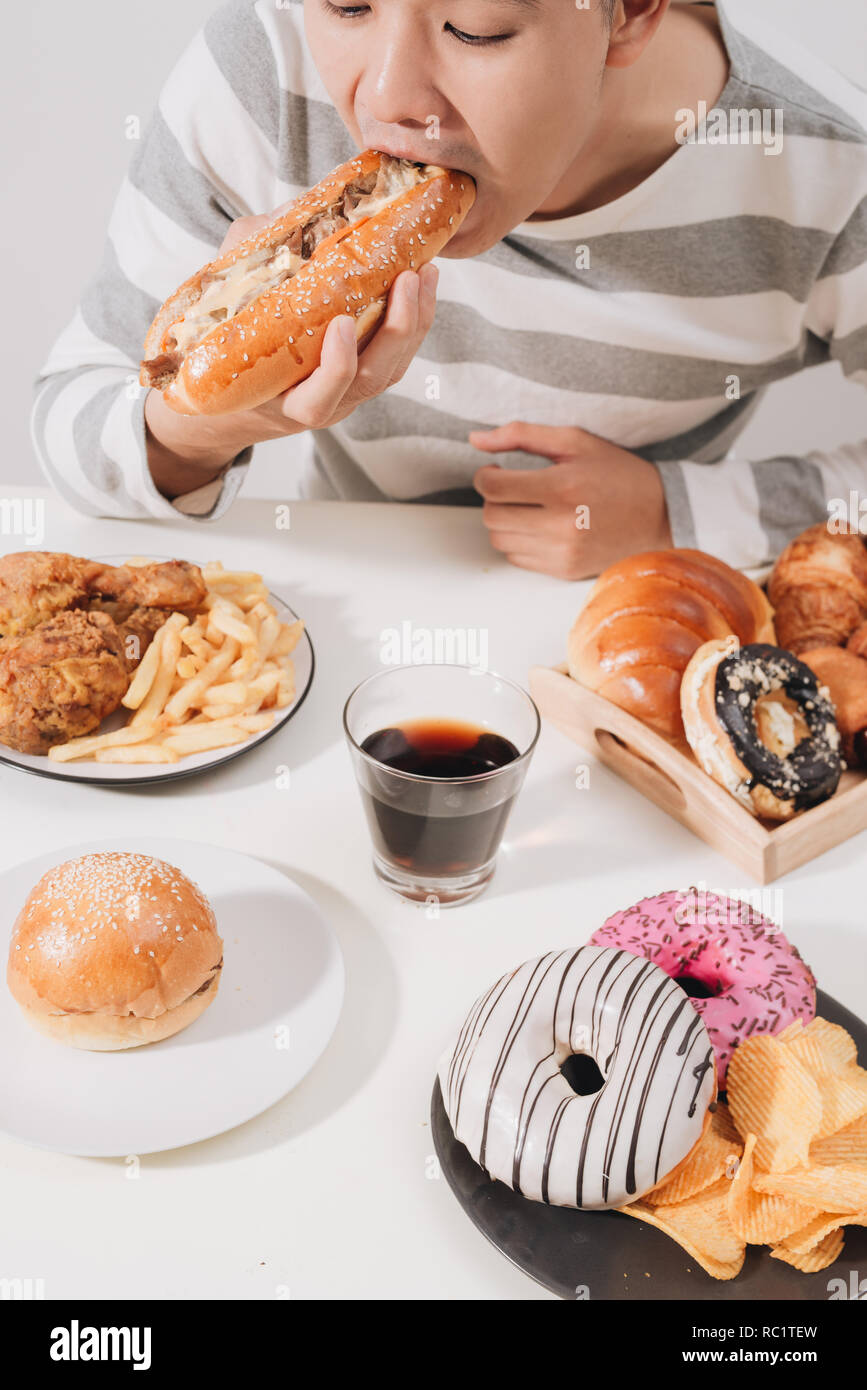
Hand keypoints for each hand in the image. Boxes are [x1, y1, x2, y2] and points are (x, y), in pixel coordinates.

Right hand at [146, 203, 438, 493]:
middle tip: (406, 278)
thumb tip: (294, 213)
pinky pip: (399, 356)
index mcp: (284, 400)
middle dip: (397, 330)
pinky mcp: (367, 375)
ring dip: (416, 321)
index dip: (336, 368)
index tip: (342, 324)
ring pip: (393, 368)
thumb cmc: (226, 344)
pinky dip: (416, 320)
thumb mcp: (227, 298)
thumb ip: (254, 260)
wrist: (232, 392)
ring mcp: (350, 393)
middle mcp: (325, 403)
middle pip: (372, 379)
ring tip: (425, 271)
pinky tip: (423, 281)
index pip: (318, 399)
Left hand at [471, 421, 672, 579]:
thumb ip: (522, 435)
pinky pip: (518, 559)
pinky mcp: (564, 570)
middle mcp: (560, 524)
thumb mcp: (575, 442)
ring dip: (504, 521)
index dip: (484, 475)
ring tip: (527, 507)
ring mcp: (562, 552)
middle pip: (492, 516)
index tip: (496, 470)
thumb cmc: (615, 472)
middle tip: (513, 487)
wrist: (659, 515)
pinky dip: (520, 541)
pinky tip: (541, 526)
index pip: (493, 487)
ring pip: (500, 540)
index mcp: (562, 486)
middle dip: (494, 499)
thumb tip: (475, 439)